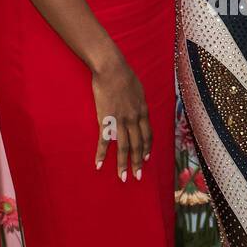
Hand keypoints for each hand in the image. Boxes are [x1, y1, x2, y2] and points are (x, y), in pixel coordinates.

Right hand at [91, 52, 151, 181]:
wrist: (111, 69)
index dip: (147, 148)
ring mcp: (120, 120)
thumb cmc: (124, 75)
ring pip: (124, 147)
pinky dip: (101, 154)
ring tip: (123, 177)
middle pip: (138, 145)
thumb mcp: (138, 89)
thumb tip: (138, 107)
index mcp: (142, 111)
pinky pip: (104, 141)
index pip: (147, 135)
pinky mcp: (106, 119)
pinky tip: (99, 165)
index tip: (147, 158)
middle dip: (138, 162)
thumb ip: (139, 101)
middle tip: (137, 176)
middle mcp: (134, 119)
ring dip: (123, 164)